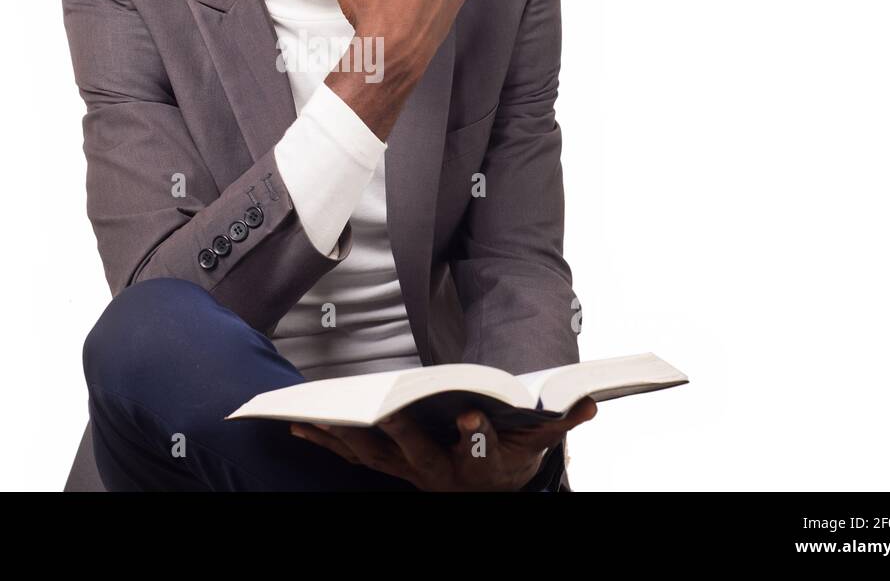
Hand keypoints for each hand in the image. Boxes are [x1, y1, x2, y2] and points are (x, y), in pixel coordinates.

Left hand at [289, 397, 597, 490]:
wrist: (490, 486)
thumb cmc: (512, 454)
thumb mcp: (539, 441)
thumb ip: (561, 421)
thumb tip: (589, 402)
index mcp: (480, 465)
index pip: (480, 449)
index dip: (476, 434)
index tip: (468, 416)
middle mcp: (441, 474)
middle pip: (416, 453)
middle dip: (397, 431)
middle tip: (380, 410)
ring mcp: (410, 471)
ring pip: (374, 455)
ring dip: (345, 436)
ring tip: (314, 415)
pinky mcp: (389, 466)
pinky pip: (353, 455)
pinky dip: (328, 440)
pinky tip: (300, 424)